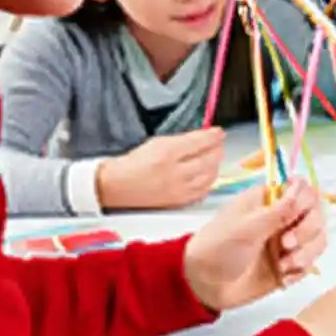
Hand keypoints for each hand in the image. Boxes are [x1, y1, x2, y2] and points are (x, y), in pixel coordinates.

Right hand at [97, 128, 224, 209]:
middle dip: (217, 149)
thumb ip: (184, 140)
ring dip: (215, 165)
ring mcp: (178, 190)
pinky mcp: (178, 202)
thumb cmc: (134, 163)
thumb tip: (206, 136)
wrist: (117, 186)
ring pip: (210, 176)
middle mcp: (174, 173)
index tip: (219, 133)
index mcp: (167, 153)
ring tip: (211, 158)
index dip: (214, 136)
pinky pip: (203, 190)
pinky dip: (208, 180)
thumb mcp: (157, 142)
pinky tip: (205, 174)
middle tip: (218, 144)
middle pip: (209, 159)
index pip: (200, 142)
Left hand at [184, 179, 326, 311]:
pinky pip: (310, 264)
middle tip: (285, 244)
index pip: (304, 190)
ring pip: (318, 240)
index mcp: (270, 201)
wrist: (204, 286)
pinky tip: (282, 278)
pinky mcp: (289, 265)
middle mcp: (282, 218)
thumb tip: (299, 184)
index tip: (293, 216)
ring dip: (306, 254)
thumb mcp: (245, 227)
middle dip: (306, 231)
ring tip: (284, 266)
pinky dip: (300, 271)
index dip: (305, 202)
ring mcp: (287, 242)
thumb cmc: (217, 249)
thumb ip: (277, 209)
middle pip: (317, 215)